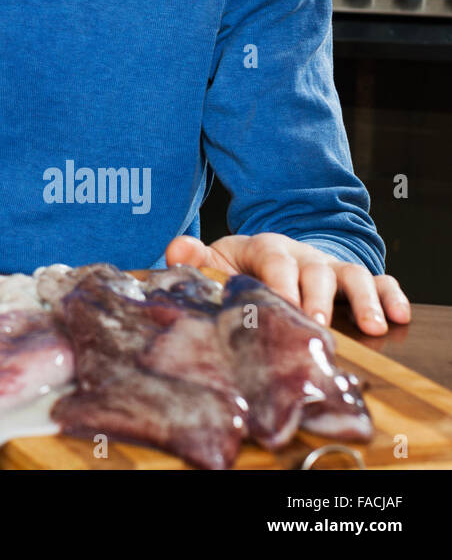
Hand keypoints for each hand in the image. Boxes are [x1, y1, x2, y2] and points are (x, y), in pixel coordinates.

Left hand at [165, 232, 410, 336]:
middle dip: (318, 298)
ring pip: (351, 274)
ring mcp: (328, 266)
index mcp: (264, 248)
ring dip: (362, 300)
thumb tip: (177, 248)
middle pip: (314, 269)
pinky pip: (377, 281)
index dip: (279, 280)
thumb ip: (193, 258)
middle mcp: (301, 254)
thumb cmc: (237, 270)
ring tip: (372, 327)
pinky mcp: (349, 281)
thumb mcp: (214, 262)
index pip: (273, 258)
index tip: (282, 304)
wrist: (263, 263)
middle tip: (318, 326)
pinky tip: (398, 317)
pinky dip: (389, 296)